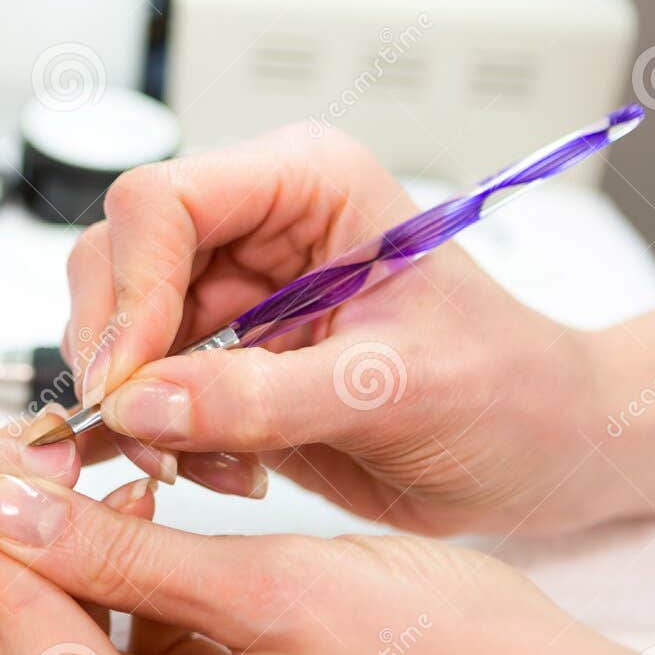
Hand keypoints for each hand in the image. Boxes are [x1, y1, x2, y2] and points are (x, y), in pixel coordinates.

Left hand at [0, 474, 654, 654]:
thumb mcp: (282, 594)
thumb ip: (133, 561)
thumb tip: (19, 511)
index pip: (33, 642)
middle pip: (54, 646)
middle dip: (36, 544)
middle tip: (20, 456)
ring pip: (95, 639)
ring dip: (89, 554)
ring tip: (92, 472)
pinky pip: (146, 645)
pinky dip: (139, 580)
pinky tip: (148, 518)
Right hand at [63, 123, 619, 534]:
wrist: (542, 453)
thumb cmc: (509, 392)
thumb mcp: (397, 390)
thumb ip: (264, 396)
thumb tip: (140, 404)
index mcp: (303, 182)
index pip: (162, 202)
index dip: (129, 289)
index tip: (126, 381)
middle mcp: (252, 226)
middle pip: (114, 261)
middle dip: (117, 357)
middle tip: (145, 443)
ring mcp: (227, 293)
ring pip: (112, 331)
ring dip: (136, 411)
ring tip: (209, 467)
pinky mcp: (216, 358)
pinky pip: (138, 391)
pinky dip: (154, 441)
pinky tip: (216, 472)